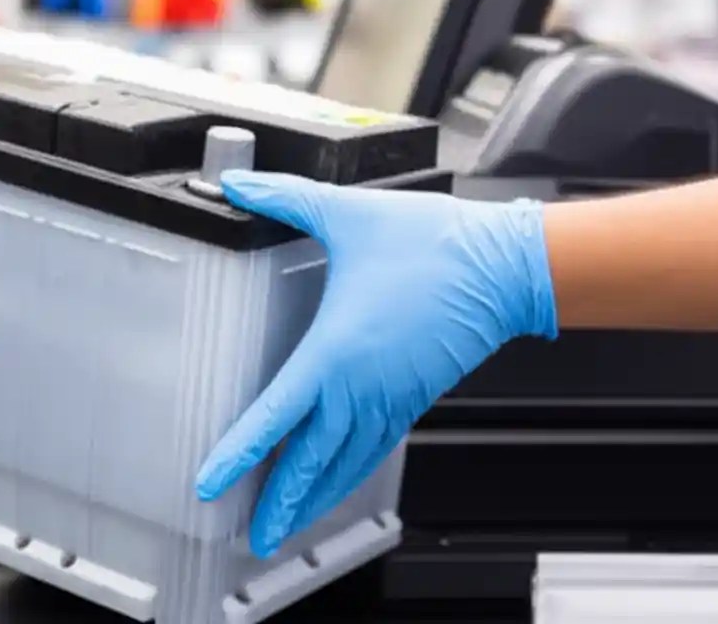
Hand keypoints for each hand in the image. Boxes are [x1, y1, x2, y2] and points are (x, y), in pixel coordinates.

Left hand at [194, 171, 557, 557]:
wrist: (506, 267)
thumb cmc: (435, 244)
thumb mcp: (349, 215)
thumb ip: (285, 199)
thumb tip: (236, 181)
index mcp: (336, 354)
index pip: (274, 419)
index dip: (239, 456)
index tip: (211, 486)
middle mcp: (361, 389)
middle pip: (309, 461)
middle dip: (278, 502)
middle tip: (252, 535)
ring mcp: (390, 399)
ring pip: (344, 463)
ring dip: (313, 496)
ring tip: (287, 523)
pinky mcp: (413, 397)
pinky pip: (374, 448)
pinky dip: (349, 473)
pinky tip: (337, 480)